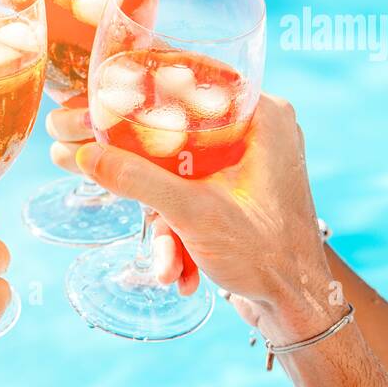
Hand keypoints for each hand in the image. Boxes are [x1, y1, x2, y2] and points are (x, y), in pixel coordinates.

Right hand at [74, 94, 340, 340]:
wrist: (300, 309)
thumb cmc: (268, 257)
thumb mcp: (195, 214)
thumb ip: (138, 180)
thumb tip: (87, 155)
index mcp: (262, 117)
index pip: (193, 77)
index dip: (142, 89)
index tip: (99, 101)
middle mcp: (258, 133)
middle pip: (176, 131)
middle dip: (142, 176)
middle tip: (99, 171)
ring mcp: (249, 166)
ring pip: (180, 172)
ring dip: (166, 224)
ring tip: (168, 264)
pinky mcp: (239, 195)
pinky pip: (193, 196)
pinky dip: (181, 232)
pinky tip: (179, 271)